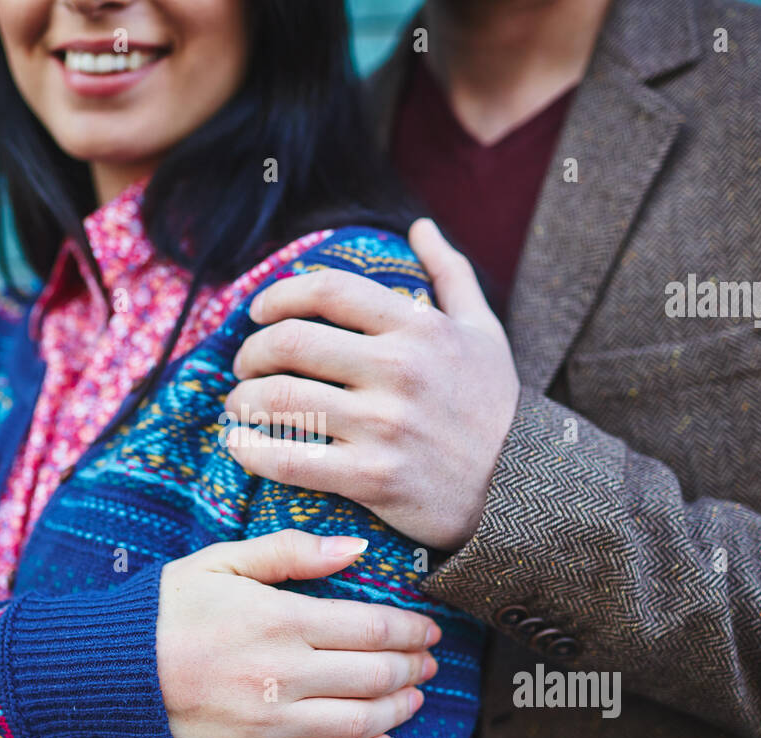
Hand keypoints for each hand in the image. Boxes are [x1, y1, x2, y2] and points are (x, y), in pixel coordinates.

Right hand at [156, 529, 439, 737]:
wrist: (110, 668)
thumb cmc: (169, 608)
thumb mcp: (224, 562)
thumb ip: (293, 552)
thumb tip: (358, 546)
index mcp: (279, 620)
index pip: (371, 628)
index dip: (410, 629)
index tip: (427, 628)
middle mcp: (282, 675)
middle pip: (375, 676)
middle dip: (413, 668)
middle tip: (428, 662)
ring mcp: (268, 724)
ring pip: (358, 723)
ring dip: (398, 710)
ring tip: (414, 698)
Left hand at [225, 218, 519, 551]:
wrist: (522, 488)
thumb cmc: (495, 408)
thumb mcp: (484, 332)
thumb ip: (451, 274)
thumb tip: (420, 227)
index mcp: (418, 329)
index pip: (327, 290)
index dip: (279, 294)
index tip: (258, 311)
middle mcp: (399, 371)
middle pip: (289, 343)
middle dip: (250, 352)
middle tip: (243, 366)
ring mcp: (384, 426)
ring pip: (281, 399)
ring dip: (242, 400)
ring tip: (239, 405)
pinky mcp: (372, 477)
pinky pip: (290, 459)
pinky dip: (250, 450)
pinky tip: (238, 444)